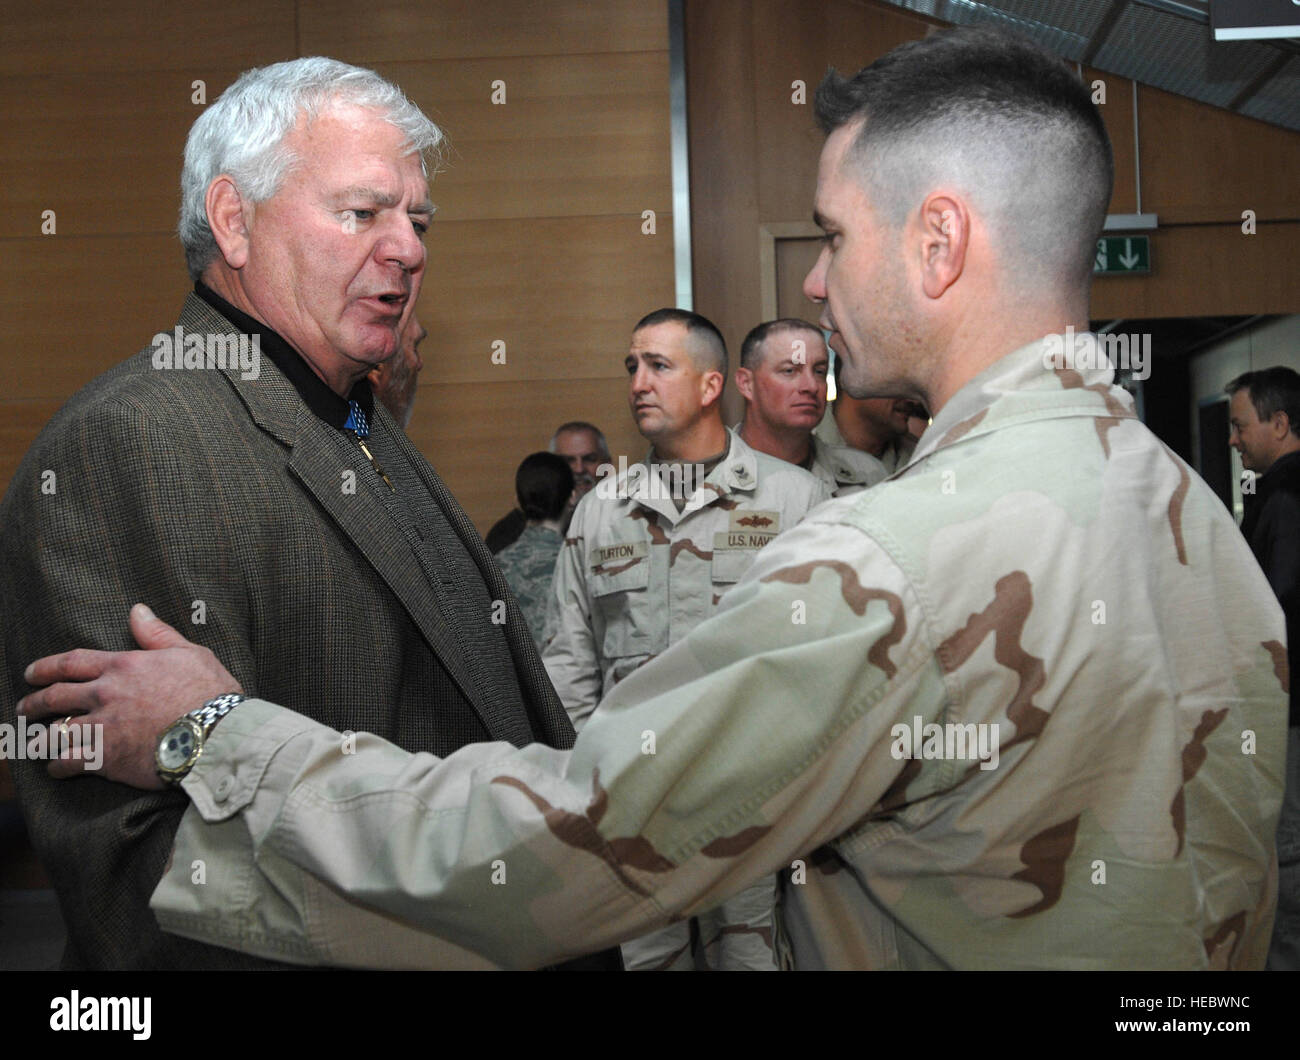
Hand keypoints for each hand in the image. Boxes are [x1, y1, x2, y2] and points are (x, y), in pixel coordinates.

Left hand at [17, 604, 241, 788]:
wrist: (216, 733)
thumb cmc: (209, 691)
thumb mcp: (189, 653)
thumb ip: (157, 634)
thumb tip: (137, 610)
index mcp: (122, 666)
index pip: (71, 662)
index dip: (45, 667)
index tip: (31, 674)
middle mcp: (105, 694)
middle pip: (54, 697)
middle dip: (33, 703)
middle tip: (24, 708)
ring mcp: (102, 727)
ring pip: (54, 732)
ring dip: (40, 737)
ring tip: (33, 742)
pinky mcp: (105, 758)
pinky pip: (68, 762)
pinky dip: (57, 766)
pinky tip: (56, 768)